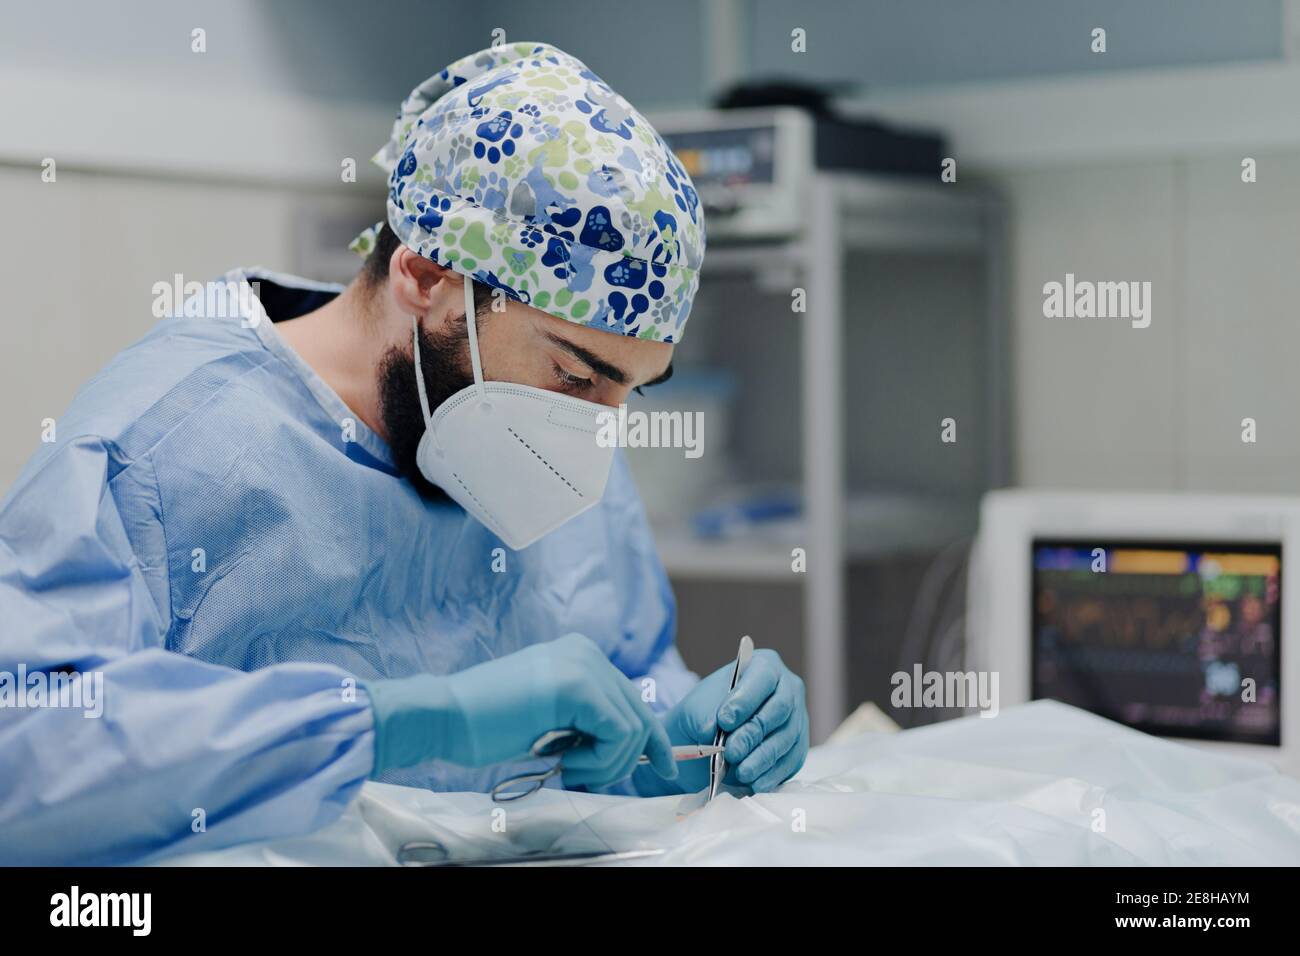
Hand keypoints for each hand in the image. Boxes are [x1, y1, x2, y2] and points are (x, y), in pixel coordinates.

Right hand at [365, 633, 676, 789]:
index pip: (632, 700)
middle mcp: (587, 652)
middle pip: (640, 714)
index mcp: (580, 655)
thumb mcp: (550, 719)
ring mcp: (584, 664)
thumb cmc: (487, 726)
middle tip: (585, 776)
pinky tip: (566, 764)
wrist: (444, 717)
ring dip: (606, 763)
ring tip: (566, 768)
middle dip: (625, 759)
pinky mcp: (578, 685)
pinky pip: (619, 733)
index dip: (653, 738)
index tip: (664, 766)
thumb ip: (587, 721)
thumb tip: (629, 746)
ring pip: (634, 728)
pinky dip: (600, 760)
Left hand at [635, 649, 808, 795]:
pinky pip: (790, 761)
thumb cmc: (704, 714)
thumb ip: (703, 716)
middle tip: (731, 751)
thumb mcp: (695, 709)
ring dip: (762, 758)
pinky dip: (771, 774)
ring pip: (786, 738)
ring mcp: (797, 719)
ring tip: (740, 771)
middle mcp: (788, 689)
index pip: (762, 678)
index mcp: (764, 666)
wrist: (705, 738)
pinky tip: (754, 782)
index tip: (724, 721)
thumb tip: (710, 731)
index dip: (746, 700)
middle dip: (753, 733)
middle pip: (778, 710)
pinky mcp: (797, 747)